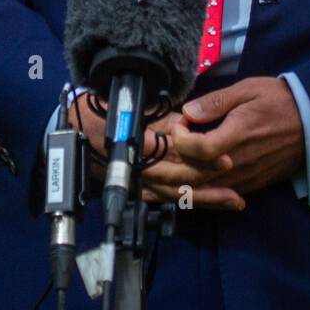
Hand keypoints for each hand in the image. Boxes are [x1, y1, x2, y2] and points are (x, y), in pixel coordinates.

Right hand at [69, 94, 238, 206]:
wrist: (74, 131)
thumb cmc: (102, 110)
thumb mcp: (135, 105)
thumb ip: (164, 118)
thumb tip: (189, 124)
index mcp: (140, 143)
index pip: (177, 154)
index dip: (202, 158)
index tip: (225, 158)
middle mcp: (139, 167)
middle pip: (179, 179)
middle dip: (209, 182)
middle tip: (235, 183)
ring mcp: (138, 181)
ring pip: (175, 194)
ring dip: (204, 199)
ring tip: (232, 201)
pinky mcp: (138, 187)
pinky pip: (164, 199)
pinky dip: (187, 202)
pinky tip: (207, 204)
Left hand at [143, 77, 304, 207]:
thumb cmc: (278, 101)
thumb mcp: (247, 90)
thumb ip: (216, 103)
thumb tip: (189, 112)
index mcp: (237, 135)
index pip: (199, 150)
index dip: (181, 139)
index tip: (178, 124)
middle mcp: (238, 162)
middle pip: (194, 177)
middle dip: (165, 172)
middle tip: (146, 162)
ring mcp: (244, 177)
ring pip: (203, 190)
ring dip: (174, 188)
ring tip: (148, 184)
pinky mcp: (249, 184)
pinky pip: (217, 195)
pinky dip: (193, 195)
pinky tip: (174, 193)